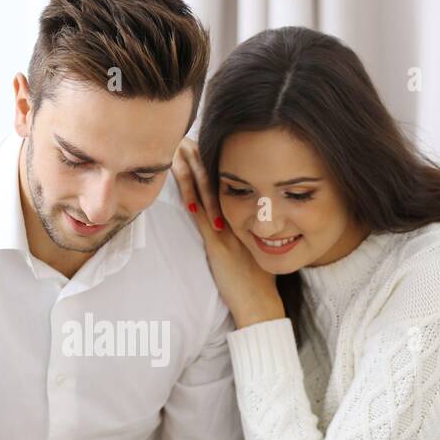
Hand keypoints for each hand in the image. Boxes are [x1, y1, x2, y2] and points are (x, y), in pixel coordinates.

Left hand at [171, 137, 284, 328]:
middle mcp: (240, 217)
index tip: (197, 143)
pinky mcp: (219, 243)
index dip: (211, 160)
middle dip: (199, 155)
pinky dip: (191, 192)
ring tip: (179, 146)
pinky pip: (202, 211)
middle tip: (183, 135)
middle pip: (217, 177)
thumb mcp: (247, 251)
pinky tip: (179, 174)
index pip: (226, 180)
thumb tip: (224, 224)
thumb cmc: (253, 283)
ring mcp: (229, 228)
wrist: (260, 304)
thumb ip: (238, 234)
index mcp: (246, 215)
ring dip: (192, 167)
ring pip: (208, 189)